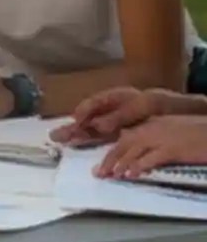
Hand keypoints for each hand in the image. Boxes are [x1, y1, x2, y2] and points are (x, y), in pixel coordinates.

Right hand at [50, 87, 194, 147]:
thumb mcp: (146, 106)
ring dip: (77, 134)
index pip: (97, 102)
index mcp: (120, 98)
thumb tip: (99, 126)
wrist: (186, 114)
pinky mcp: (123, 134)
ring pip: (93, 128)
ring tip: (58, 138)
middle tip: (55, 135)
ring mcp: (118, 122)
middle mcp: (115, 110)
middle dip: (73, 125)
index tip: (77, 121)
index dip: (86, 111)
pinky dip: (89, 140)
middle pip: (90, 116)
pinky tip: (77, 143)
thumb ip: (122, 115)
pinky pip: (102, 137)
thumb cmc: (167, 105)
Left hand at [95, 116, 206, 178]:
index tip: (102, 165)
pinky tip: (131, 175)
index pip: (126, 138)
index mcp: (152, 124)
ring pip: (132, 150)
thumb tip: (139, 151)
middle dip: (109, 159)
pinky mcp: (172, 149)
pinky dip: (138, 166)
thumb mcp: (173, 131)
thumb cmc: (199, 133)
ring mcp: (161, 137)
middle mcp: (153, 128)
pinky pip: (150, 158)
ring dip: (119, 164)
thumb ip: (155, 138)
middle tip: (98, 174)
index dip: (112, 152)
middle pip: (123, 144)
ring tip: (110, 176)